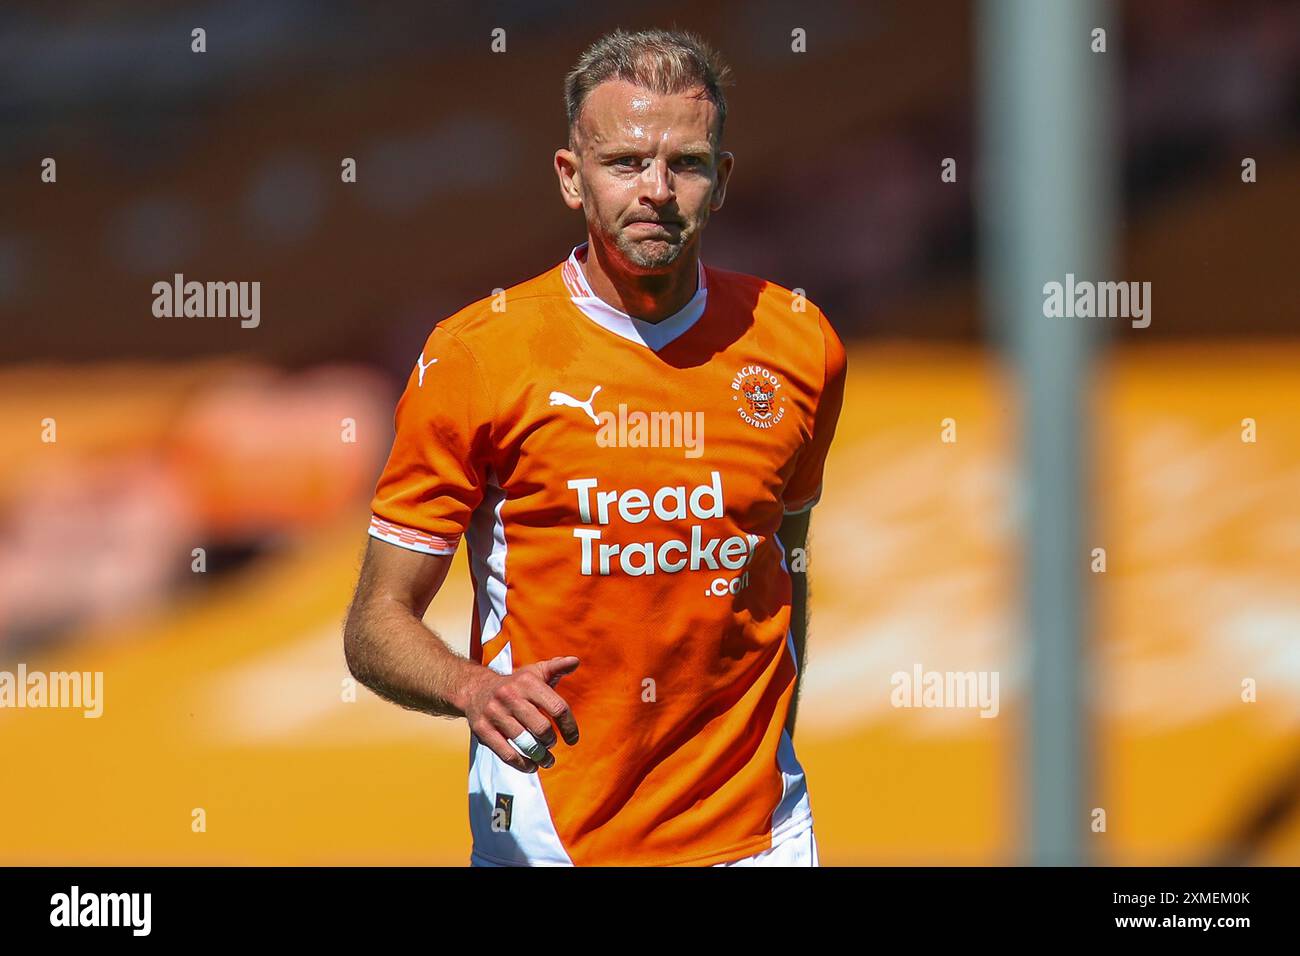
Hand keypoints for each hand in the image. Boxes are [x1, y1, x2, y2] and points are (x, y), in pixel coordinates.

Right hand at [461, 656, 579, 772]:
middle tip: (551, 744)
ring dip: (540, 756)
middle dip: (551, 741)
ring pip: (525, 743)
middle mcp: (510, 696)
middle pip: (542, 728)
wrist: (474, 689)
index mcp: (527, 682)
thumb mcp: (534, 672)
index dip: (569, 726)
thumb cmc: (514, 684)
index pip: (557, 707)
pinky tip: (531, 766)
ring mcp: (495, 713)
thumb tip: (575, 661)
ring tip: (547, 760)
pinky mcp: (482, 729)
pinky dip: (522, 764)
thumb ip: (556, 667)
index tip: (573, 739)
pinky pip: (506, 754)